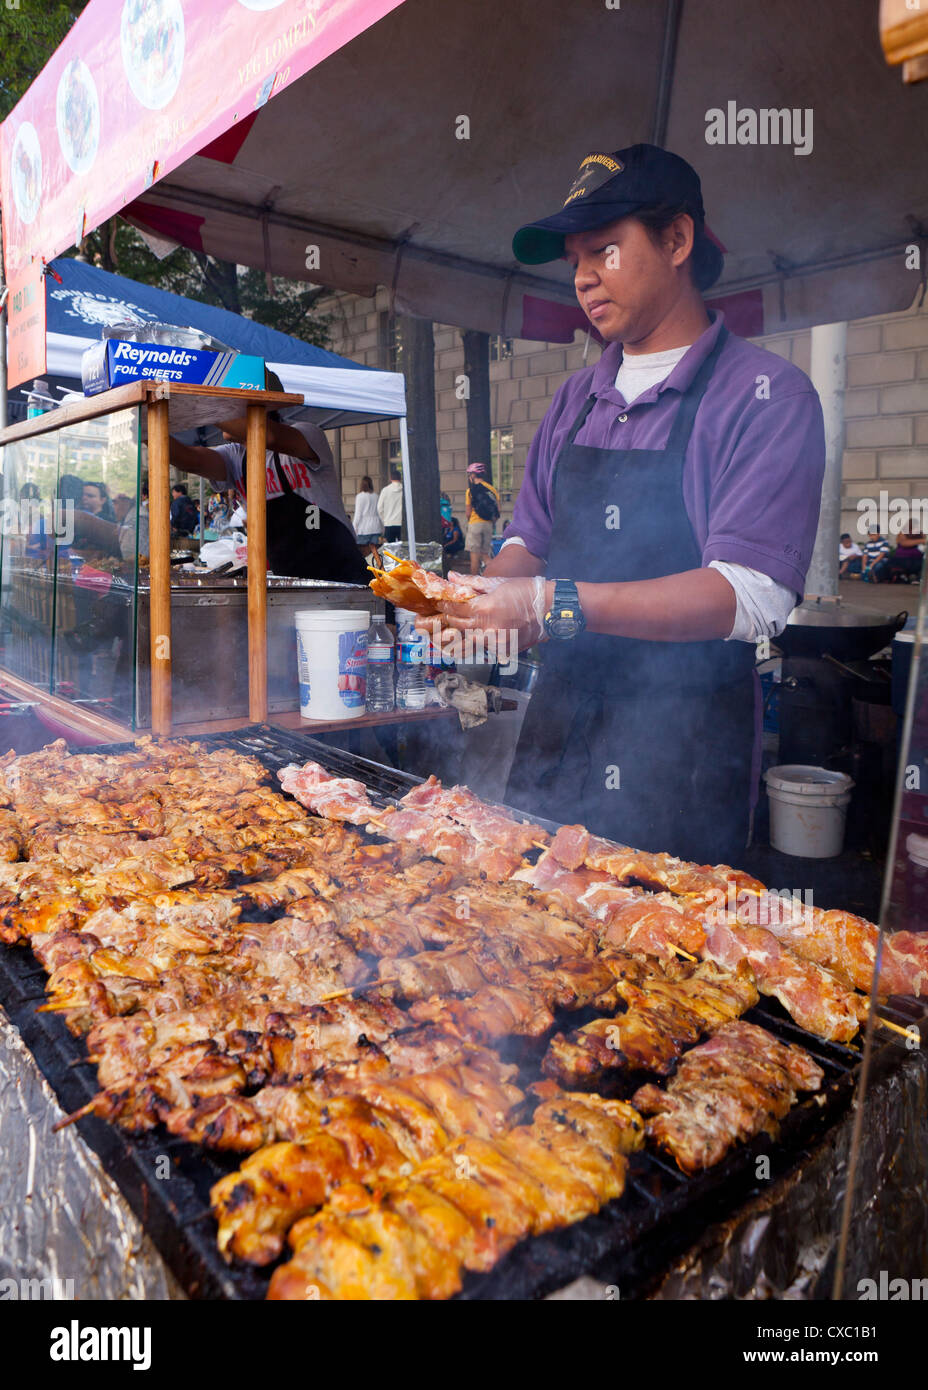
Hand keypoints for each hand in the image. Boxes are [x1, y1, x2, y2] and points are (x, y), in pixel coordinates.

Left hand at [417, 574, 547, 654]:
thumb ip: (472, 582)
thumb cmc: (526, 591)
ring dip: (459, 634)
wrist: (549, 608)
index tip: (439, 603)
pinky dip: (477, 641)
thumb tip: (451, 577)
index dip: (444, 606)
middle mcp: (488, 628)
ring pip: (467, 640)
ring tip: (454, 628)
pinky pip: (482, 647)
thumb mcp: (497, 582)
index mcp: (485, 608)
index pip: (455, 609)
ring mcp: (495, 642)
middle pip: (458, 625)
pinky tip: (475, 635)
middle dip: (448, 619)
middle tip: (442, 615)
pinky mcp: (503, 650)